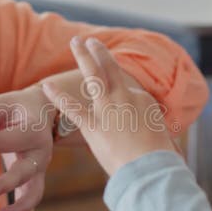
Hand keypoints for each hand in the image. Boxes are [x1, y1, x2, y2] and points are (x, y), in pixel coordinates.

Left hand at [0, 85, 55, 210]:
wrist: (44, 110)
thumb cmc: (17, 106)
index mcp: (32, 132)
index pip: (0, 141)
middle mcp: (41, 153)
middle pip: (23, 174)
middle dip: (3, 186)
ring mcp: (40, 169)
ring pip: (34, 193)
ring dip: (20, 209)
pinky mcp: (35, 179)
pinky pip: (33, 203)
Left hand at [42, 37, 175, 175]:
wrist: (151, 169)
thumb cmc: (160, 160)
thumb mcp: (164, 138)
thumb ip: (154, 132)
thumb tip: (159, 141)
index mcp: (143, 100)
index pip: (129, 91)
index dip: (122, 99)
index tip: (122, 109)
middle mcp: (126, 97)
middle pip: (112, 69)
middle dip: (100, 53)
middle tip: (91, 41)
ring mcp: (108, 108)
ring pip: (94, 76)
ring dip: (84, 56)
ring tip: (76, 42)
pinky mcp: (93, 125)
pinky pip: (71, 107)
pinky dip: (57, 96)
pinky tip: (47, 85)